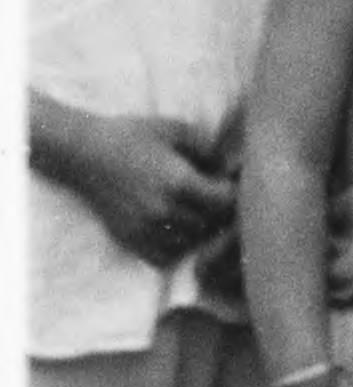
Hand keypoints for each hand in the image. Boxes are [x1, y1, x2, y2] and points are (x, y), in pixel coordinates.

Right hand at [35, 107, 236, 267]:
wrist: (85, 153)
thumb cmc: (132, 136)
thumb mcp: (175, 130)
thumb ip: (208, 147)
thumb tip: (230, 167)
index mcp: (179, 183)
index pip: (225, 203)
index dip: (234, 195)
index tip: (229, 185)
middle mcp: (165, 211)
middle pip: (211, 225)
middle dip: (218, 213)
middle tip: (215, 199)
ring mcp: (146, 229)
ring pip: (191, 243)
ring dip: (198, 231)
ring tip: (195, 212)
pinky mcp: (131, 240)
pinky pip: (165, 256)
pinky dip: (175, 247)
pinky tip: (174, 227)